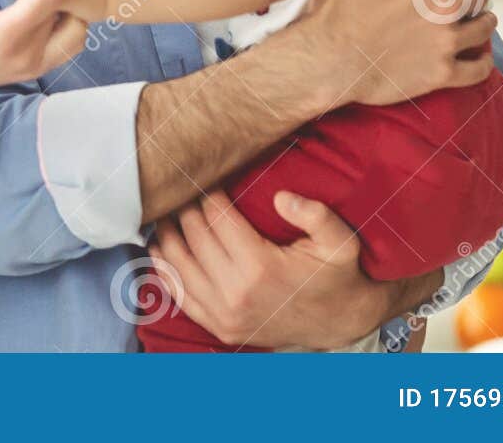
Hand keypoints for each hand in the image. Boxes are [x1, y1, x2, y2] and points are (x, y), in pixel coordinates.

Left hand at [147, 190, 411, 349]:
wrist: (339, 325)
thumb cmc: (337, 276)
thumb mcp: (341, 242)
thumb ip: (316, 215)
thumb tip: (281, 197)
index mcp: (260, 267)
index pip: (216, 217)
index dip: (206, 192)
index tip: (204, 174)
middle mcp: (235, 293)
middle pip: (193, 237)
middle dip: (184, 208)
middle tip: (182, 187)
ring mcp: (223, 315)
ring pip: (178, 265)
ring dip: (166, 235)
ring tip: (165, 212)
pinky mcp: (219, 328)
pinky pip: (180, 295)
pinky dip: (166, 269)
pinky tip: (161, 248)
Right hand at [291, 0, 497, 113]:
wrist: (325, 61)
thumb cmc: (337, 7)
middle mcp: (444, 6)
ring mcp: (446, 42)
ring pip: (486, 24)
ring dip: (484, 17)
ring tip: (477, 17)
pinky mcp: (442, 73)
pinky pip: (480, 67)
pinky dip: (482, 60)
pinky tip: (476, 55)